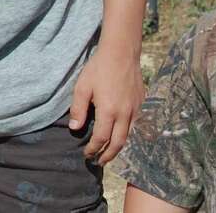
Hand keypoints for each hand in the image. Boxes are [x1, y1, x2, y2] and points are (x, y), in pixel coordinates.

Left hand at [70, 43, 144, 164]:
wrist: (121, 53)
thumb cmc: (99, 68)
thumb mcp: (82, 86)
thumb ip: (78, 109)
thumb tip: (74, 128)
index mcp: (109, 111)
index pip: (101, 138)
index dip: (93, 149)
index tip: (86, 154)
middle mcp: (125, 114)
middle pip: (118, 143)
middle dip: (108, 156)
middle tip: (99, 162)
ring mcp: (135, 110)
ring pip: (128, 137)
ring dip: (118, 148)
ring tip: (108, 154)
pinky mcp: (141, 104)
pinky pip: (134, 126)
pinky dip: (126, 135)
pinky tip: (119, 135)